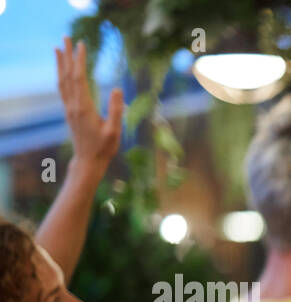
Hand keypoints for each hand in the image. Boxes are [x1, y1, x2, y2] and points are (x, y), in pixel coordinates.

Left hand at [55, 37, 123, 174]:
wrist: (88, 161)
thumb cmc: (104, 148)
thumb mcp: (114, 131)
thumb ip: (117, 110)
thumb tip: (118, 88)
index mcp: (84, 107)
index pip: (79, 78)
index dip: (80, 61)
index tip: (81, 44)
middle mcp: (73, 105)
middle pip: (68, 75)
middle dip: (68, 55)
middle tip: (66, 37)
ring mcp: (69, 108)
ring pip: (62, 80)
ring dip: (61, 63)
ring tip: (59, 48)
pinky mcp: (70, 111)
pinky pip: (62, 88)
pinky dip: (61, 75)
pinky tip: (62, 70)